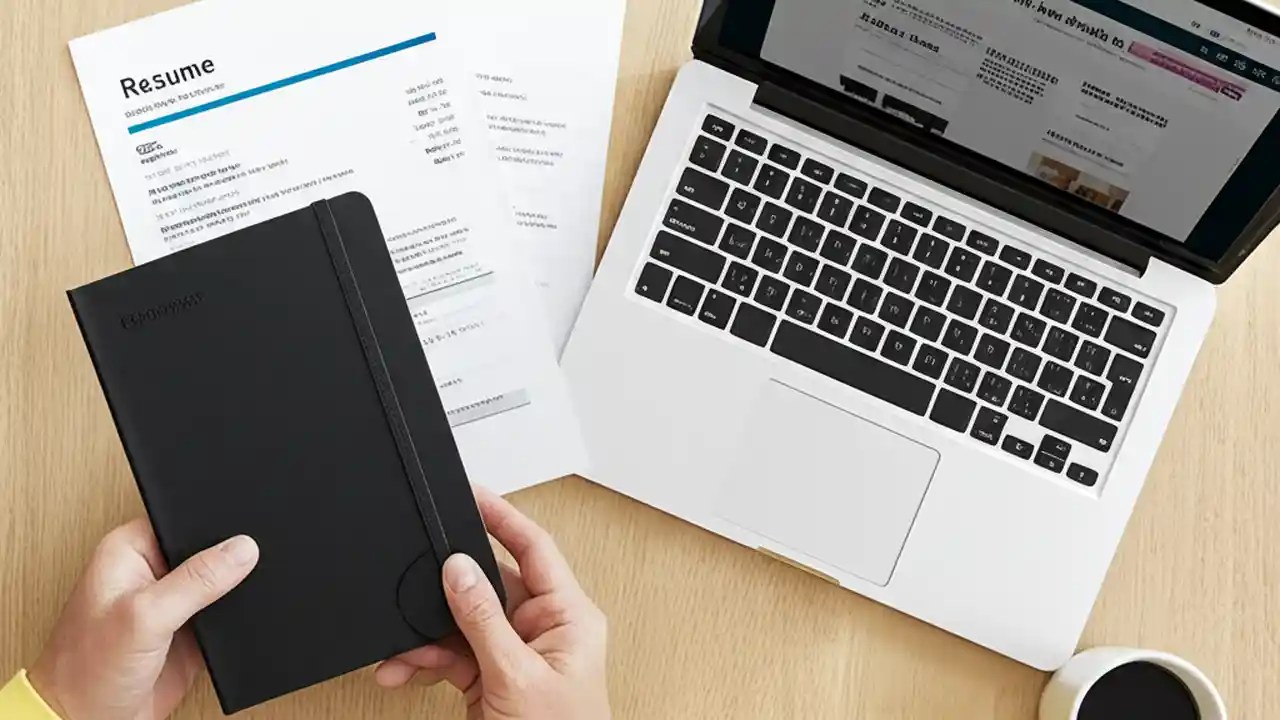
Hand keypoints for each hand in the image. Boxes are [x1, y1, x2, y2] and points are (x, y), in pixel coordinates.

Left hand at [28, 519, 258, 719]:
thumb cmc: (87, 670)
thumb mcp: (146, 616)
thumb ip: (196, 580)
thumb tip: (242, 548)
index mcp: (130, 550)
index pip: (184, 519)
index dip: (215, 525)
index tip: (243, 536)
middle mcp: (151, 571)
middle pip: (207, 549)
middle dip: (228, 561)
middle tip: (238, 575)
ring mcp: (172, 601)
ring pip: (220, 582)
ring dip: (231, 592)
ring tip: (228, 605)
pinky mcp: (189, 629)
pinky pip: (224, 613)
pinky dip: (233, 618)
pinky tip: (231, 625)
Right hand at [374, 489, 609, 719]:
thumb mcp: (518, 676)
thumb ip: (484, 620)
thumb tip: (459, 569)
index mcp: (569, 616)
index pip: (534, 548)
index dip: (503, 516)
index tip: (472, 493)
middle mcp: (545, 629)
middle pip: (490, 584)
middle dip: (447, 588)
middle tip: (414, 577)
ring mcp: (517, 654)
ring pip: (463, 622)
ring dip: (426, 634)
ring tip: (397, 646)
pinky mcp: (493, 678)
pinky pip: (453, 654)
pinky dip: (425, 661)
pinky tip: (401, 669)